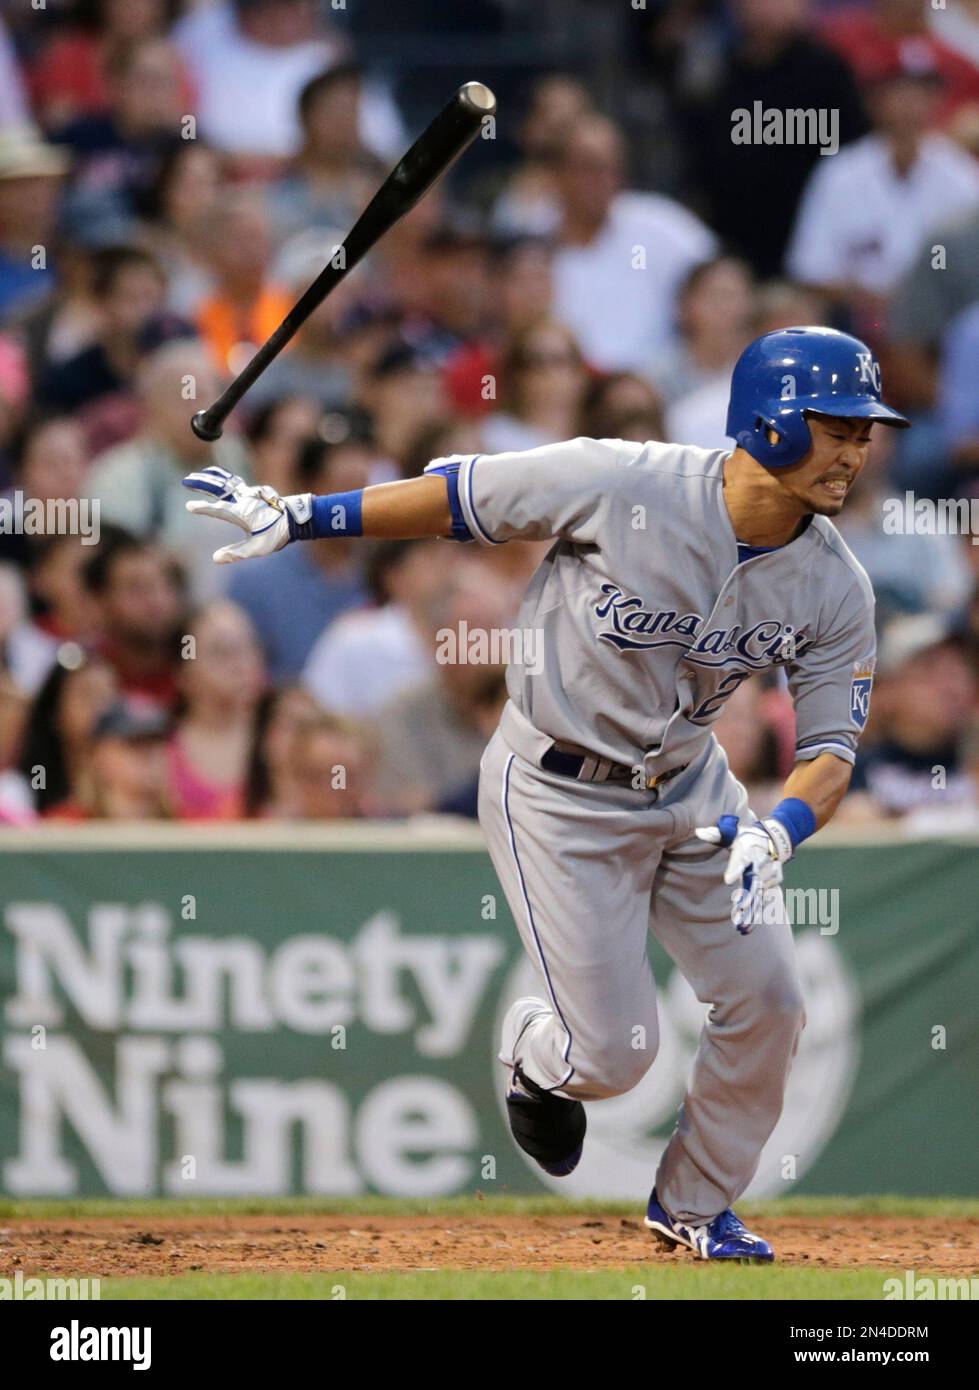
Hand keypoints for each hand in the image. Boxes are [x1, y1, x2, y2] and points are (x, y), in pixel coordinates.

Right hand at [182, 465, 311, 563]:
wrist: (297, 518)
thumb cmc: (278, 534)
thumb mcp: (257, 548)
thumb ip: (236, 553)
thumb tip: (216, 558)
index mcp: (241, 512)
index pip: (217, 509)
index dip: (202, 507)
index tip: (188, 505)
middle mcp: (243, 500)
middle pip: (219, 488)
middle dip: (201, 483)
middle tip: (186, 480)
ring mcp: (250, 494)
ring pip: (227, 481)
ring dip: (212, 477)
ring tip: (200, 473)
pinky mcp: (255, 492)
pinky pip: (237, 483)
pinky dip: (225, 479)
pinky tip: (223, 479)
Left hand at [695, 814, 792, 934]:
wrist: (771, 840)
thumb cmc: (743, 838)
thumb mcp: (730, 833)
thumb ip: (715, 834)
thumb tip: (698, 832)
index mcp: (747, 849)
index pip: (741, 859)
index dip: (735, 868)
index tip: (728, 879)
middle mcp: (761, 862)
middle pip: (753, 882)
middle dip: (746, 898)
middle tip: (737, 913)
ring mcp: (769, 873)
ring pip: (760, 894)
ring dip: (751, 911)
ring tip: (741, 927)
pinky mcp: (774, 883)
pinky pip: (765, 899)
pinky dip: (758, 913)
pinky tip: (748, 928)